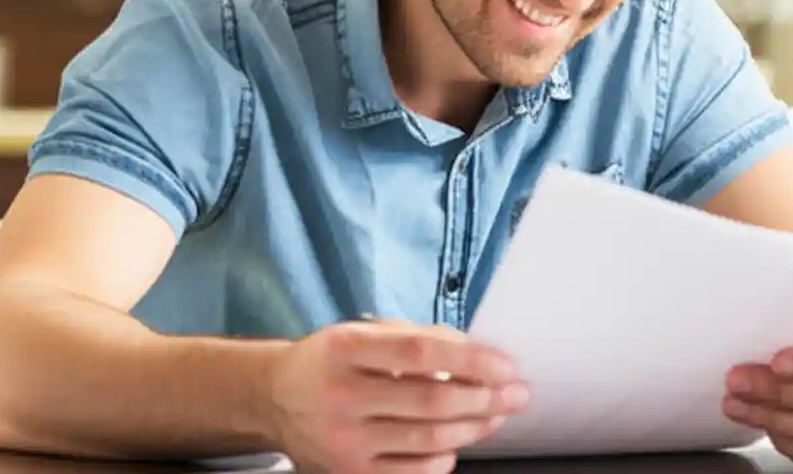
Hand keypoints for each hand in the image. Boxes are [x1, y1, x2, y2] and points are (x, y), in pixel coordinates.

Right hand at [266, 319, 529, 473]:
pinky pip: (414, 471)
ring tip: (496, 414)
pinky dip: (445, 457)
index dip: (471, 359)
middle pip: (431, 401)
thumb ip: (416, 339)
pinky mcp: (350, 472)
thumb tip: (478, 353)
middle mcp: (341, 396)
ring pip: (428, 440)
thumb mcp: (363, 333)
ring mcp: (344, 441)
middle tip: (516, 393)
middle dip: (485, 398)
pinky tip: (457, 441)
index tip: (506, 366)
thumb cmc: (331, 360)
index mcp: (345, 350)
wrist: (276, 398)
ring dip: (474, 427)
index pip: (420, 353)